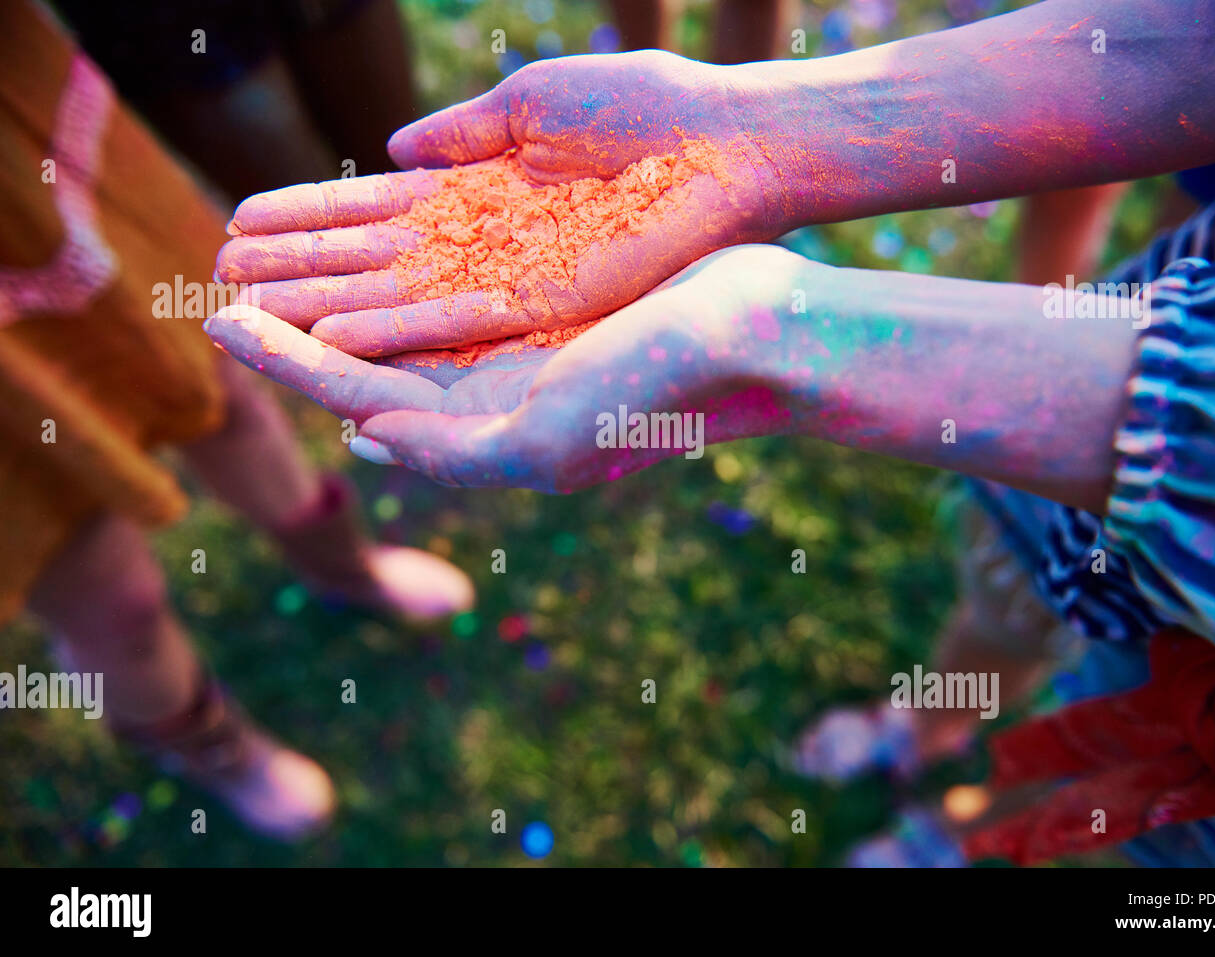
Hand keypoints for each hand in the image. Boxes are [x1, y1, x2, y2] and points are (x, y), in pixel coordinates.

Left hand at [206, 245, 810, 490]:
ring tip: (286, 257)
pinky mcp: (548, 304)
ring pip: (411, 318)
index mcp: (492, 438)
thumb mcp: (544, 443)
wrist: (754, 336)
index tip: (231, 326)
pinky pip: (460, 282)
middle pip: (378, 361)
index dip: (295, 365)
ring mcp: (525, 351)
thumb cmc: (657, 390)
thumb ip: (450, 454)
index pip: (370, 401)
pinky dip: (410, 260)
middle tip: (227, 287)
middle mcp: (500, 398)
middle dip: (303, 330)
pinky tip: (381, 235)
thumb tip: (364, 438)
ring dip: (345, 289)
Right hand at [215, 51, 799, 356]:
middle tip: (217, 283)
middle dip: (295, 274)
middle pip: (369, 268)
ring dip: (322, 319)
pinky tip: (332, 352)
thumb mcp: (533, 106)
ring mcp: (509, 285)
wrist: (724, 148)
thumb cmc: (643, 112)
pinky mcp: (543, 315)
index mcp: (477, 193)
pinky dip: (392, 343)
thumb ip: (462, 134)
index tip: (240, 222)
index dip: (308, 219)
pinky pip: (451, 335)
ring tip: (251, 325)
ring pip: (396, 310)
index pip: (372, 213)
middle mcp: (481, 249)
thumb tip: (392, 154)